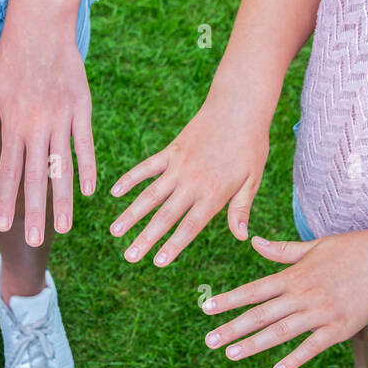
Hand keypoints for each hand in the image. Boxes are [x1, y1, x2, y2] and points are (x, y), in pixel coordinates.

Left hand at [0, 0, 94, 243]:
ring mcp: (61, 118)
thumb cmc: (12, 55)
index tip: (4, 226)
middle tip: (34, 241)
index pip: (7, 172)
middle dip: (34, 212)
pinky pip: (85, 144)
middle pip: (35, 177)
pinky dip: (89, 167)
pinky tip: (90, 192)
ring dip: (62, 200)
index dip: (6, 201)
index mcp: (12, 124)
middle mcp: (36, 126)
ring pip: (62, 167)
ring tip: (63, 228)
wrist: (41, 23)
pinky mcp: (82, 108)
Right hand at [110, 95, 269, 266]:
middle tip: (129, 257)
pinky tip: (114, 192)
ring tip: (114, 231)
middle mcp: (192, 183)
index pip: (190, 226)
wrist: (239, 105)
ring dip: (131, 214)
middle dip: (145, 238)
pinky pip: (146, 167)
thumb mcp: (253, 179)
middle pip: (164, 216)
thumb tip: (242, 237)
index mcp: (213, 194)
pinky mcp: (170, 151)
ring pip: (150, 195)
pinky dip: (130, 178)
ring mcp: (178, 166)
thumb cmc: (250, 145)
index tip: (157, 262)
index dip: (173, 245)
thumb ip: (241, 208)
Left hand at [201, 228, 367, 367]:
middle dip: (232, 328)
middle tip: (209, 341)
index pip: (253, 290)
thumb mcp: (313, 245)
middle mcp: (302, 295)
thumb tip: (253, 241)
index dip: (228, 300)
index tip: (207, 310)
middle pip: (260, 314)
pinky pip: (312, 346)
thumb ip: (282, 250)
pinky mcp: (339, 328)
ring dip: (254, 344)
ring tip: (231, 354)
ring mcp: (320, 313)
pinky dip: (295, 359)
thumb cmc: (352, 251)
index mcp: (293, 276)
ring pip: (280, 332)